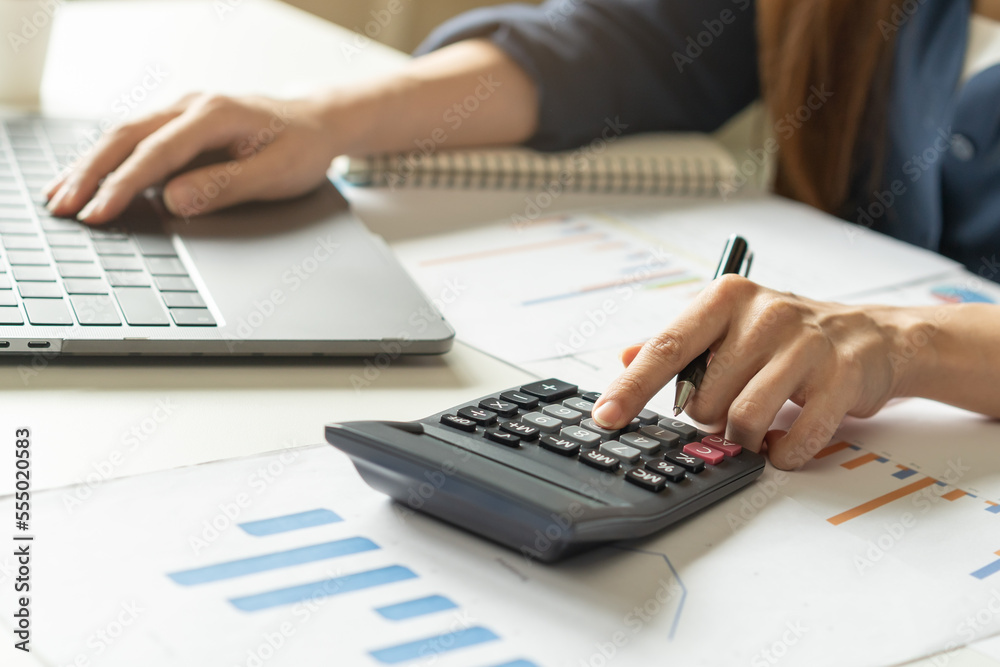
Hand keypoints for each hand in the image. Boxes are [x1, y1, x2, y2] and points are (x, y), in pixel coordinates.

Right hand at [44, 92, 347, 223]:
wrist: (316, 123)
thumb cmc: (301, 149)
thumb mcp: (276, 173)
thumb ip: (226, 186)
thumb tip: (175, 200)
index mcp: (216, 115)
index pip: (158, 152)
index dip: (125, 185)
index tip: (99, 211)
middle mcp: (191, 106)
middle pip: (126, 137)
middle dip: (90, 174)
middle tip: (62, 207)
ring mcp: (181, 112)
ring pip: (123, 135)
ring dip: (89, 166)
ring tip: (59, 196)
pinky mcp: (178, 124)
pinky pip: (134, 140)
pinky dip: (106, 160)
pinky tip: (84, 179)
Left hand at [591, 276, 918, 469]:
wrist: (872, 336)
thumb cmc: (788, 335)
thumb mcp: (729, 324)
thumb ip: (678, 343)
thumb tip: (625, 358)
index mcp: (727, 298)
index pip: (667, 347)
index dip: (632, 387)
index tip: (606, 417)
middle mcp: (766, 315)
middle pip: (704, 396)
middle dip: (706, 417)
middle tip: (726, 407)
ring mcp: (807, 346)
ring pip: (743, 419)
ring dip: (740, 439)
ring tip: (751, 427)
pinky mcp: (841, 380)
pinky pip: (794, 439)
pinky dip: (781, 452)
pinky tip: (780, 440)